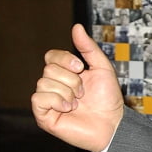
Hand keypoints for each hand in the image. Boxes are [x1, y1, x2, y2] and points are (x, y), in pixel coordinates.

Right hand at [31, 23, 123, 151]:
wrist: (112, 124)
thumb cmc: (108, 99)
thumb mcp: (102, 68)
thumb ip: (88, 48)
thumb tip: (76, 27)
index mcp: (65, 74)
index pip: (51, 56)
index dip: (64, 59)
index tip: (81, 68)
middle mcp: (54, 86)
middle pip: (48, 69)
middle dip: (71, 80)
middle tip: (83, 93)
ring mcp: (48, 101)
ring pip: (43, 83)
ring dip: (67, 92)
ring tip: (78, 103)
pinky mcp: (44, 116)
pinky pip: (38, 99)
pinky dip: (56, 101)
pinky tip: (68, 109)